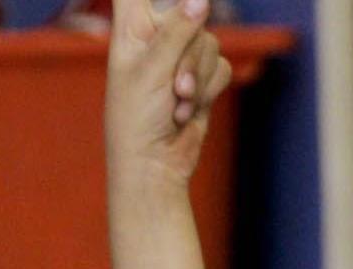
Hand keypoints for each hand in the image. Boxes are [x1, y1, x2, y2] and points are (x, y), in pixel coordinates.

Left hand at [108, 0, 234, 191]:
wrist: (153, 167)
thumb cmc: (135, 120)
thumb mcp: (151, 73)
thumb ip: (177, 33)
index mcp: (131, 28)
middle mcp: (156, 36)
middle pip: (193, 18)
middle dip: (190, 57)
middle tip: (174, 89)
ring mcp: (180, 56)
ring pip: (210, 44)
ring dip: (199, 80)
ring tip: (178, 105)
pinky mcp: (202, 77)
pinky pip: (221, 67)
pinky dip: (210, 91)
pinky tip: (189, 111)